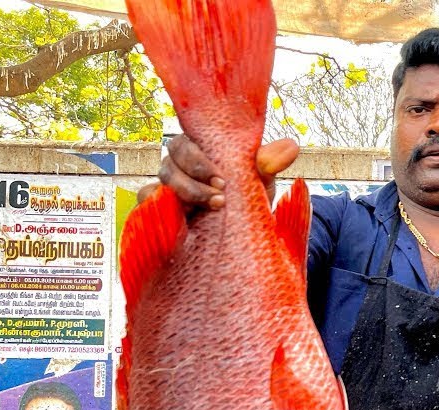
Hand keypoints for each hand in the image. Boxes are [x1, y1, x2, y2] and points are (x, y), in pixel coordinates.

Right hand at [136, 135, 299, 210]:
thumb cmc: (250, 199)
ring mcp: (166, 193)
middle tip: (220, 198)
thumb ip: (270, 164)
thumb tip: (290, 147)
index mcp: (198, 154)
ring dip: (184, 197)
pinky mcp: (160, 216)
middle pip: (168, 164)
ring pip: (157, 186)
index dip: (197, 160)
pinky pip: (148, 209)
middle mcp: (178, 170)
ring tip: (214, 210)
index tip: (223, 180)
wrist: (247, 235)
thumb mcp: (262, 182)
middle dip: (193, 181)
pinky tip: (184, 223)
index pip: (182, 144)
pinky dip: (161, 213)